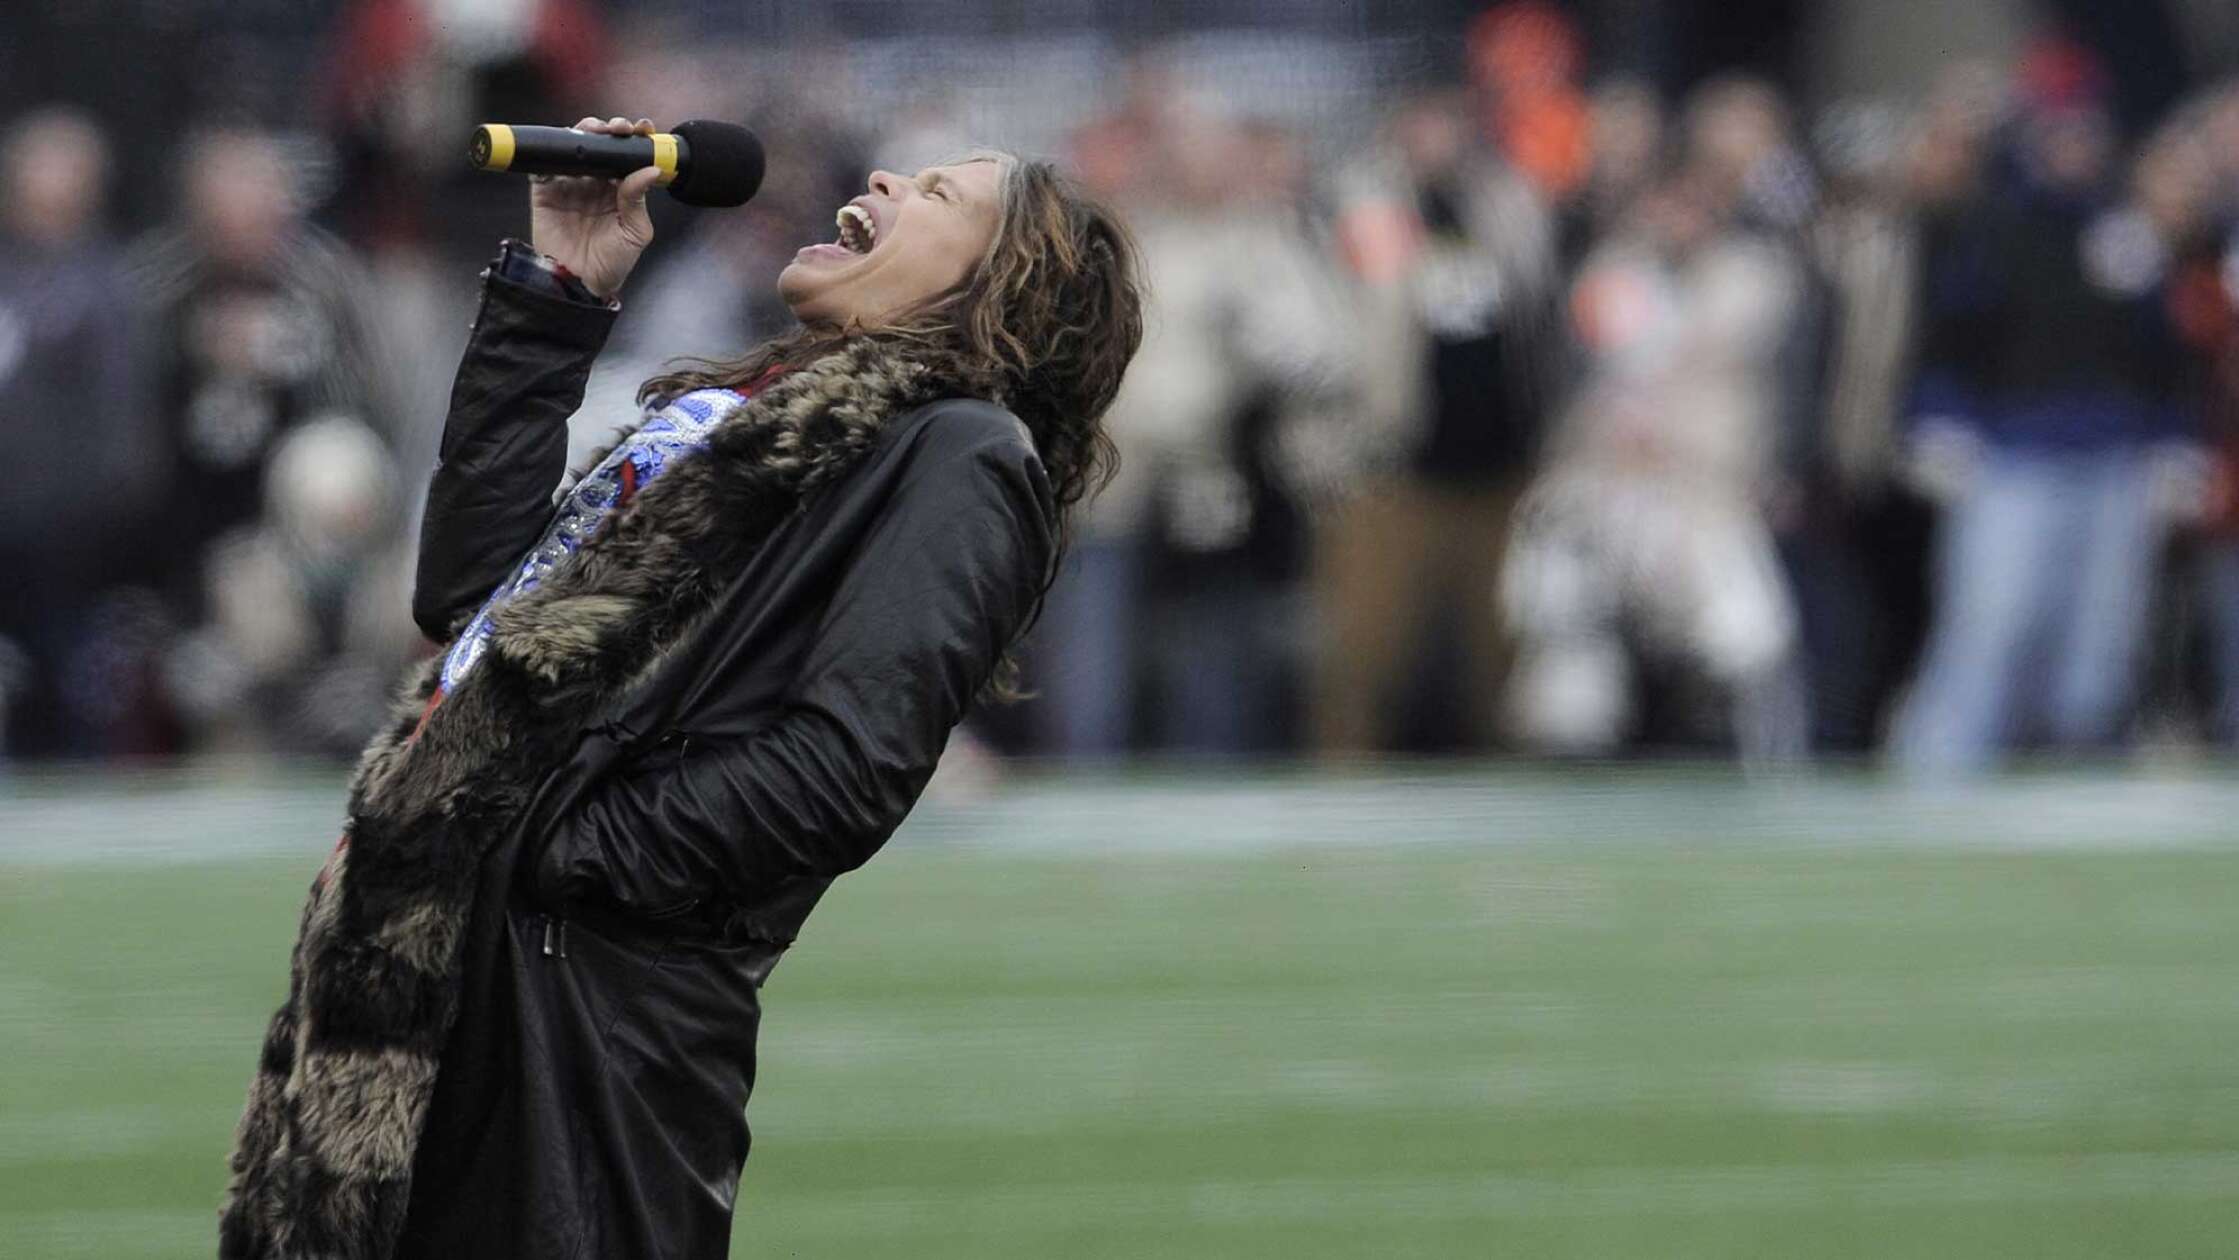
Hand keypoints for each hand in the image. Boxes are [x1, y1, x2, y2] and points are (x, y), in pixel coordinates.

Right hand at [529, 116, 660, 300]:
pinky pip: (544, 165)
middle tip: (619, 128)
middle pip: (601, 145)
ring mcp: (569, 184)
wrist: (579, 284)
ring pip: (574, 147)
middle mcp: (595, 182)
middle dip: (610, 129)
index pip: (628, 156)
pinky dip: (550, 152)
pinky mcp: (545, 191)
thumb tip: (650, 168)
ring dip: (583, 133)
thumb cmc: (612, 263)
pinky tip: (564, 146)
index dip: (635, 138)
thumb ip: (638, 199)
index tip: (643, 128)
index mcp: (620, 188)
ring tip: (595, 131)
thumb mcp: (634, 232)